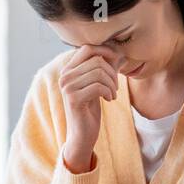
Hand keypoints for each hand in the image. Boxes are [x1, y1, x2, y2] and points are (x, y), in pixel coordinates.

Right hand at [58, 43, 122, 170]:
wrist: (82, 135)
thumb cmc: (90, 110)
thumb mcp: (98, 85)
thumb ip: (105, 69)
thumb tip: (120, 52)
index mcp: (68, 70)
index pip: (87, 48)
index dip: (105, 51)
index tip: (117, 64)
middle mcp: (64, 76)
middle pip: (96, 60)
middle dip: (112, 72)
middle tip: (116, 87)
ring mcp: (67, 87)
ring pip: (99, 72)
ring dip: (112, 84)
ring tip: (113, 94)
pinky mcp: (73, 99)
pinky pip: (98, 86)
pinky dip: (109, 92)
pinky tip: (109, 100)